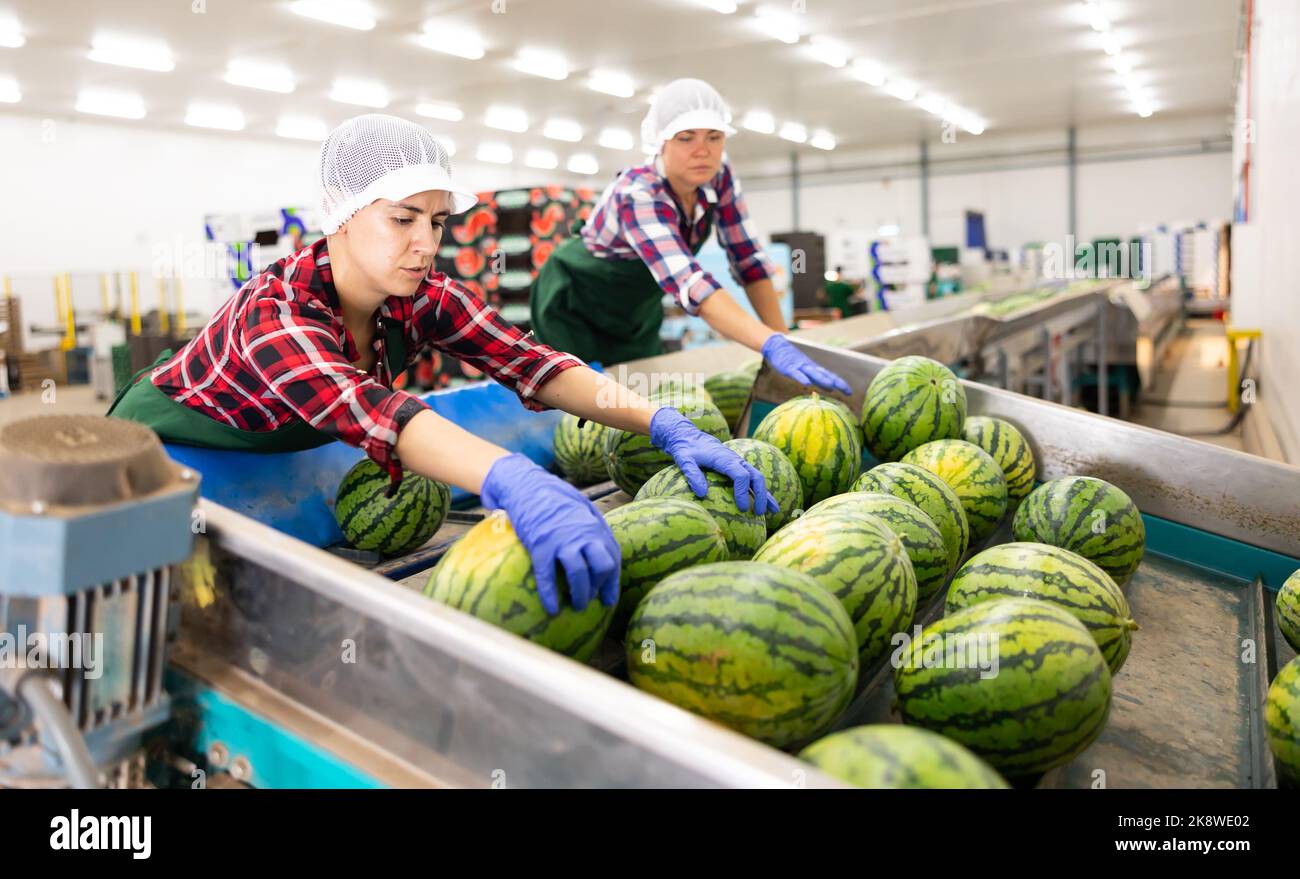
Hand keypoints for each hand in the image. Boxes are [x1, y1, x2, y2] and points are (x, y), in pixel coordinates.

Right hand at [480, 454, 619, 615]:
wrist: (529, 486)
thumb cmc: (556, 500)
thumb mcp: (583, 509)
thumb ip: (594, 529)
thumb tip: (602, 553)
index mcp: (596, 527)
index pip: (612, 558)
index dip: (612, 583)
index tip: (609, 600)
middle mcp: (583, 534)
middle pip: (602, 566)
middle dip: (599, 587)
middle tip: (590, 600)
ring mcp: (562, 540)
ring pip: (579, 574)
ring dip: (580, 595)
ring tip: (577, 606)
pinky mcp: (540, 546)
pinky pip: (548, 576)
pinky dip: (551, 595)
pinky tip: (552, 609)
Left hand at [648, 408, 777, 515]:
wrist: (690, 437)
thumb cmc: (686, 450)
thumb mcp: (684, 460)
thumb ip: (692, 475)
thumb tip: (701, 494)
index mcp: (724, 459)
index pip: (740, 476)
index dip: (743, 492)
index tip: (743, 508)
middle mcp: (735, 460)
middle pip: (755, 476)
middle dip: (760, 495)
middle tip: (758, 513)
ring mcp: (739, 463)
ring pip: (758, 478)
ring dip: (765, 494)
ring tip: (773, 511)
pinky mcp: (738, 467)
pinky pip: (752, 479)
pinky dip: (761, 491)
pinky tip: (766, 504)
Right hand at [761, 334, 852, 394]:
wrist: (777, 346)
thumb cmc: (793, 360)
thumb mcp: (807, 370)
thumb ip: (818, 378)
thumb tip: (832, 388)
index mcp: (815, 368)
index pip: (830, 376)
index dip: (840, 383)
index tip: (850, 392)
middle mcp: (810, 367)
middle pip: (825, 375)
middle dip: (837, 382)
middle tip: (847, 391)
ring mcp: (799, 366)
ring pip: (813, 373)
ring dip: (822, 379)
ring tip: (831, 386)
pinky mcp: (788, 367)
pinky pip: (796, 373)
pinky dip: (801, 378)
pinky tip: (806, 383)